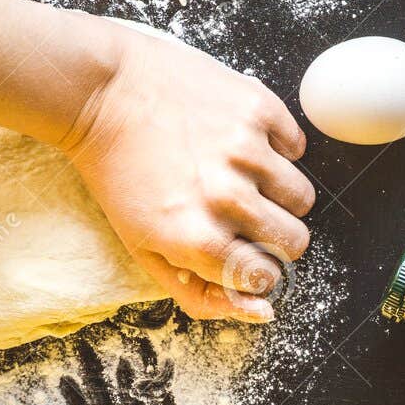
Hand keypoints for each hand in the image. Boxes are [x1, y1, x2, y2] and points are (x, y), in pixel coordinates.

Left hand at [62, 22, 314, 321]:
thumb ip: (202, 295)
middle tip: (236, 211)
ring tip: (236, 175)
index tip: (236, 247)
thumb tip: (264, 313)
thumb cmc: (120, 175)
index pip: (266, 277)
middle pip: (295, 240)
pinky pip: (296, 146)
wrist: (102, 91)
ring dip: (276, 192)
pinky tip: (236, 140)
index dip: (254, 266)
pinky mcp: (258, 108)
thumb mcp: (144, 249)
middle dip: (271, 234)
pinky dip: (275, 147)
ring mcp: (246, 149)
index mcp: (196, 239)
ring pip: (302, 197)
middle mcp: (226, 196)